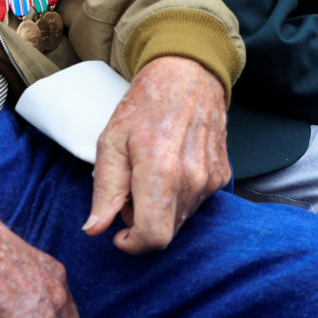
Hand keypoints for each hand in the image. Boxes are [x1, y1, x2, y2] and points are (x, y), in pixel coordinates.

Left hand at [84, 56, 229, 253]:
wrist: (188, 74)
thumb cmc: (146, 104)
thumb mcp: (111, 141)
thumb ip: (105, 190)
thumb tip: (96, 229)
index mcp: (162, 171)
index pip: (153, 236)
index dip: (132, 243)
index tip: (119, 231)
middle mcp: (192, 179)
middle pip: (166, 232)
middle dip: (143, 222)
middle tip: (130, 190)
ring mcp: (211, 178)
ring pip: (181, 219)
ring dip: (161, 209)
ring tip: (150, 173)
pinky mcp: (222, 175)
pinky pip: (195, 203)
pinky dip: (178, 196)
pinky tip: (171, 167)